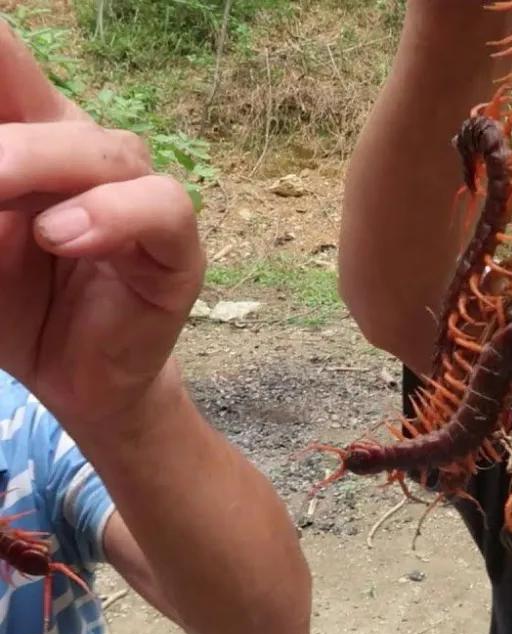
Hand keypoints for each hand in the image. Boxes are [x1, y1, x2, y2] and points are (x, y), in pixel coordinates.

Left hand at [0, 23, 203, 423]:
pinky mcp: (175, 248)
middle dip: (6, 138)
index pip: (10, 70)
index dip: (1, 55)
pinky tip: (64, 237)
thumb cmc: (14, 306)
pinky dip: (113, 215)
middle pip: (46, 103)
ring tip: (10, 209)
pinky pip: (161, 207)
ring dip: (44, 166)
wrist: (71, 381)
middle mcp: (85, 156)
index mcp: (29, 138)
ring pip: (108, 150)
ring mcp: (136, 197)